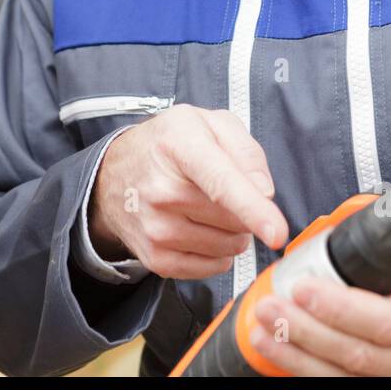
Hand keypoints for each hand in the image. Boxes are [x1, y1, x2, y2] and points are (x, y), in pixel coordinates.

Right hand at [90, 105, 289, 278]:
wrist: (114, 174)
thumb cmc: (166, 146)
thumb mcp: (208, 122)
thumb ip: (245, 150)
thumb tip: (263, 191)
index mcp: (179, 146)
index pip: (221, 183)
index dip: (253, 209)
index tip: (276, 232)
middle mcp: (163, 191)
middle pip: (236, 219)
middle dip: (244, 209)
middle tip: (218, 188)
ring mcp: (156, 228)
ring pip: (230, 246)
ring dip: (232, 232)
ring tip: (205, 207)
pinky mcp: (156, 258)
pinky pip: (214, 267)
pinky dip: (218, 252)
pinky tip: (198, 228)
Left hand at [248, 235, 390, 375]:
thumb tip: (347, 246)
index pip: (385, 321)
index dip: (338, 307)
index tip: (302, 288)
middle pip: (360, 357)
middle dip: (305, 333)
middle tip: (268, 309)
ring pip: (352, 382)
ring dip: (300, 360)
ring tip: (265, 334)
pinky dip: (319, 378)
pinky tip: (291, 362)